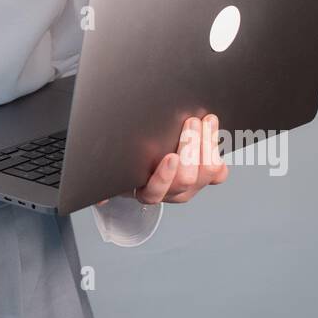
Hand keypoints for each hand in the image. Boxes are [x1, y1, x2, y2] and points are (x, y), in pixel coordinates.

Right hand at [97, 114, 229, 206]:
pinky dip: (219, 153)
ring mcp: (192, 186)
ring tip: (205, 120)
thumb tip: (98, 196)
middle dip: (190, 147)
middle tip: (190, 122)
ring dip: (208, 144)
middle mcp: (173, 192)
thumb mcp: (118, 172)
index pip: (157, 191)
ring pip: (207, 172)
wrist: (151, 169)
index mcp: (148, 192)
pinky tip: (214, 133)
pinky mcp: (207, 179)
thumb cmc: (133, 166)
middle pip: (187, 178)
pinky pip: (220, 173)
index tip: (170, 157)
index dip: (165, 176)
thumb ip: (106, 184)